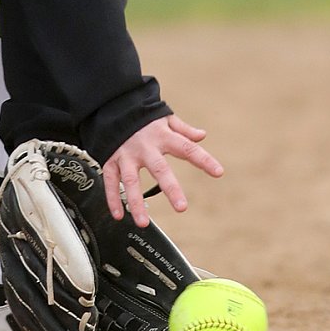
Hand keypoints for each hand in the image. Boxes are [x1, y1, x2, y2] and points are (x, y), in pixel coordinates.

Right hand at [103, 114, 223, 224]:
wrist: (112, 107)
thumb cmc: (143, 118)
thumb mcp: (165, 119)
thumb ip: (183, 130)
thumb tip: (202, 136)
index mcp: (162, 136)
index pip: (187, 148)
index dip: (203, 159)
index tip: (218, 172)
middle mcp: (145, 147)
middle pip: (159, 169)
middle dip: (170, 188)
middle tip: (182, 208)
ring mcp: (126, 155)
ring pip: (130, 181)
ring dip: (136, 202)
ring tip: (143, 222)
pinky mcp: (111, 160)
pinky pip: (111, 181)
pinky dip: (113, 199)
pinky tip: (119, 215)